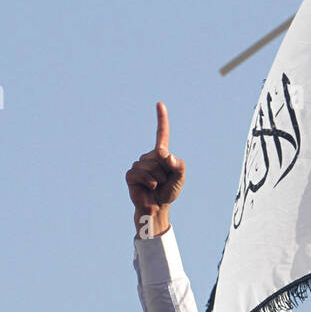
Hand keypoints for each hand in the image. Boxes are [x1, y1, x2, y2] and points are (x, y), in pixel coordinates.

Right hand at [126, 101, 185, 237]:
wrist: (157, 207)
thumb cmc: (169, 191)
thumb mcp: (180, 178)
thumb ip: (178, 165)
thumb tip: (165, 154)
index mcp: (161, 154)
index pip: (161, 133)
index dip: (161, 119)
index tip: (159, 103)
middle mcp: (149, 156)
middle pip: (159, 157)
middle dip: (165, 172)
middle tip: (163, 182)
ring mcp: (139, 165)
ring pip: (150, 166)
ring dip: (157, 179)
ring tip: (155, 186)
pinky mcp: (131, 174)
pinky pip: (140, 173)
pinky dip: (147, 182)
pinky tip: (148, 188)